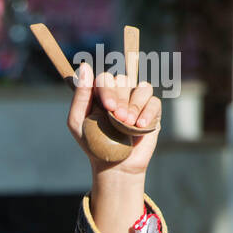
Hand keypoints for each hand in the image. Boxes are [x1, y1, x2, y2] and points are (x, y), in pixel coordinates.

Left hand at [68, 61, 161, 178]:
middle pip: (124, 81)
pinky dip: (148, 113)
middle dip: (121, 101)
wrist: (114, 166)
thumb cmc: (94, 144)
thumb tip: (84, 66)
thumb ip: (80, 96)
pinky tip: (140, 126)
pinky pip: (154, 101)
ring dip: (134, 106)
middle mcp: (120, 93)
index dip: (107, 89)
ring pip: (142, 88)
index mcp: (102, 93)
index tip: (108, 107)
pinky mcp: (151, 111)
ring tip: (128, 124)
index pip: (106, 79)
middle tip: (118, 119)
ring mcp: (137, 101)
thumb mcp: (78, 122)